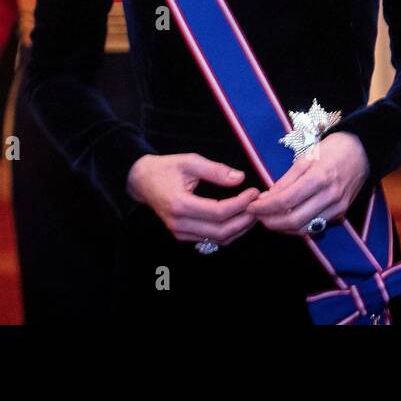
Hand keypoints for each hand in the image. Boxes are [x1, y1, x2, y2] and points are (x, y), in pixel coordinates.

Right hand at [127, 153, 259, 247]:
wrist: (142, 181)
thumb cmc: (166, 168)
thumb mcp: (190, 161)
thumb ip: (215, 170)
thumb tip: (240, 178)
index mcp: (180, 204)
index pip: (218, 212)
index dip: (240, 204)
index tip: (254, 192)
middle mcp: (179, 223)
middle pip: (220, 231)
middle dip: (244, 220)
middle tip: (259, 205)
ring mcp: (180, 232)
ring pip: (217, 239)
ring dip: (239, 228)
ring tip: (253, 212)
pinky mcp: (182, 235)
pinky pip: (211, 239)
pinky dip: (228, 232)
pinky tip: (239, 218)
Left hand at [247, 133, 368, 235]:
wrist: (362, 151)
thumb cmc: (332, 149)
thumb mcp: (306, 157)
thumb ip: (286, 180)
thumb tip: (266, 198)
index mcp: (319, 178)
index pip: (285, 201)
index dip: (265, 207)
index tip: (251, 206)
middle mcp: (330, 197)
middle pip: (293, 220)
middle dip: (270, 221)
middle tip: (256, 215)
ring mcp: (337, 208)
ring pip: (303, 229)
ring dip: (282, 228)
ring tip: (268, 219)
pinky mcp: (341, 214)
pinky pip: (314, 227)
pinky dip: (297, 227)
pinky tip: (286, 220)